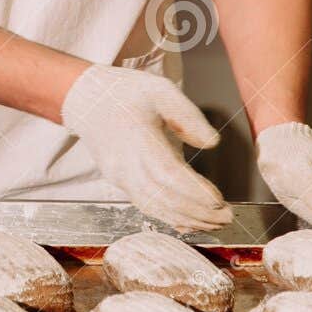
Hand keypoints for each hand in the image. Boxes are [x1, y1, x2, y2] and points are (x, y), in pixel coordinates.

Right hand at [60, 64, 232, 231]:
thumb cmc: (123, 92)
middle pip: (162, 197)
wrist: (84, 99)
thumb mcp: (160, 89)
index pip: (168, 174)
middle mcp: (124, 162)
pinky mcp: (118, 180)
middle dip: (197, 212)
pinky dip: (168, 217)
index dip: (194, 192)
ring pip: (153, 206)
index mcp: (137, 137)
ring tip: (214, 222)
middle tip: (227, 216)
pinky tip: (189, 222)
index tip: (219, 201)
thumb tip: (211, 143)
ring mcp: (118, 174)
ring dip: (185, 219)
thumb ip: (188, 116)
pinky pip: (144, 204)